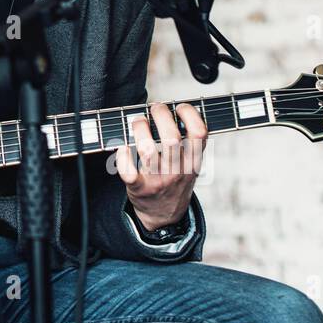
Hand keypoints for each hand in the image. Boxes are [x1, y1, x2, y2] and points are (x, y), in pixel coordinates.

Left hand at [116, 102, 206, 229]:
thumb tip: (173, 110)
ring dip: (140, 130)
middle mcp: (178, 170)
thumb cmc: (174, 181)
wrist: (164, 216)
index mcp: (193, 161)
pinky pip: (129, 172)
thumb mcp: (190, 165)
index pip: (200, 134)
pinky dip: (122, 157)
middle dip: (161, 115)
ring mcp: (158, 180)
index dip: (190, 114)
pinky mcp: (140, 188)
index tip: (179, 106)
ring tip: (138, 122)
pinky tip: (123, 147)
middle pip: (172, 138)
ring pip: (148, 150)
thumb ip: (188, 143)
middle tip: (155, 108)